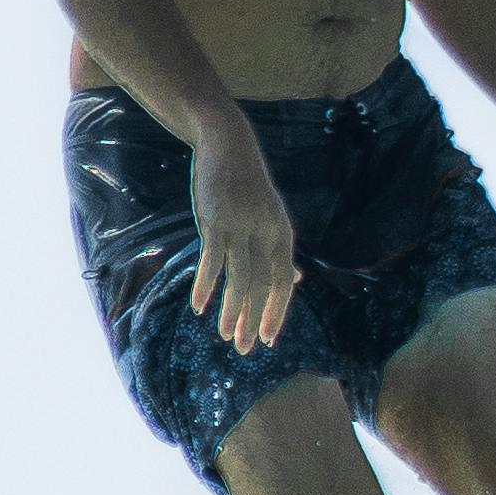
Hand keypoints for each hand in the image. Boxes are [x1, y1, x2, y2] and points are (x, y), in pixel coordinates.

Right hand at [190, 123, 303, 353]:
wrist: (228, 146)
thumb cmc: (249, 188)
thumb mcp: (272, 219)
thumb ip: (281, 252)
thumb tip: (296, 280)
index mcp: (282, 235)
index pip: (282, 282)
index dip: (276, 313)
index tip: (269, 340)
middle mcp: (265, 232)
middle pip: (262, 285)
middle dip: (254, 320)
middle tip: (246, 349)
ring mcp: (240, 226)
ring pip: (239, 278)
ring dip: (231, 310)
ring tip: (224, 335)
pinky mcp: (216, 220)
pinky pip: (211, 261)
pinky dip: (205, 286)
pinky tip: (199, 307)